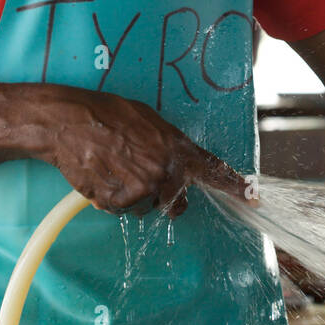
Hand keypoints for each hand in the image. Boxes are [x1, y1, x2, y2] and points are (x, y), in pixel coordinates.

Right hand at [32, 86, 246, 216]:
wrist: (70, 122)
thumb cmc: (108, 114)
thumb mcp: (149, 120)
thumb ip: (170, 144)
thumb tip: (181, 163)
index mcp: (176, 147)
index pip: (213, 171)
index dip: (235, 187)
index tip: (253, 199)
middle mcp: (165, 171)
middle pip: (176, 203)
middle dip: (162, 195)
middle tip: (138, 174)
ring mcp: (143, 189)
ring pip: (146, 207)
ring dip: (133, 195)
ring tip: (113, 167)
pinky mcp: (119, 203)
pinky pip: (121, 210)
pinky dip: (112, 198)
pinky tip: (102, 175)